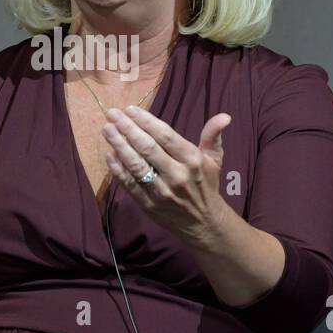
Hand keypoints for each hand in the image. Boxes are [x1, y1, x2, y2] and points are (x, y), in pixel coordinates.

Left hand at [101, 105, 232, 245]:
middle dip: (127, 129)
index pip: (166, 136)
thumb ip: (213, 135)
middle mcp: (177, 175)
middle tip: (112, 114)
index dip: (146, 121)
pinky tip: (109, 155)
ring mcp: (161, 191)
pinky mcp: (149, 205)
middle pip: (148, 148)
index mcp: (192, 160)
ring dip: (119, 146)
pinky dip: (118, 170)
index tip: (130, 109)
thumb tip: (224, 116)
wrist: (204, 223)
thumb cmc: (207, 185)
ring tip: (107, 130)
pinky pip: (130, 185)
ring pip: (136, 166)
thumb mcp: (214, 159)